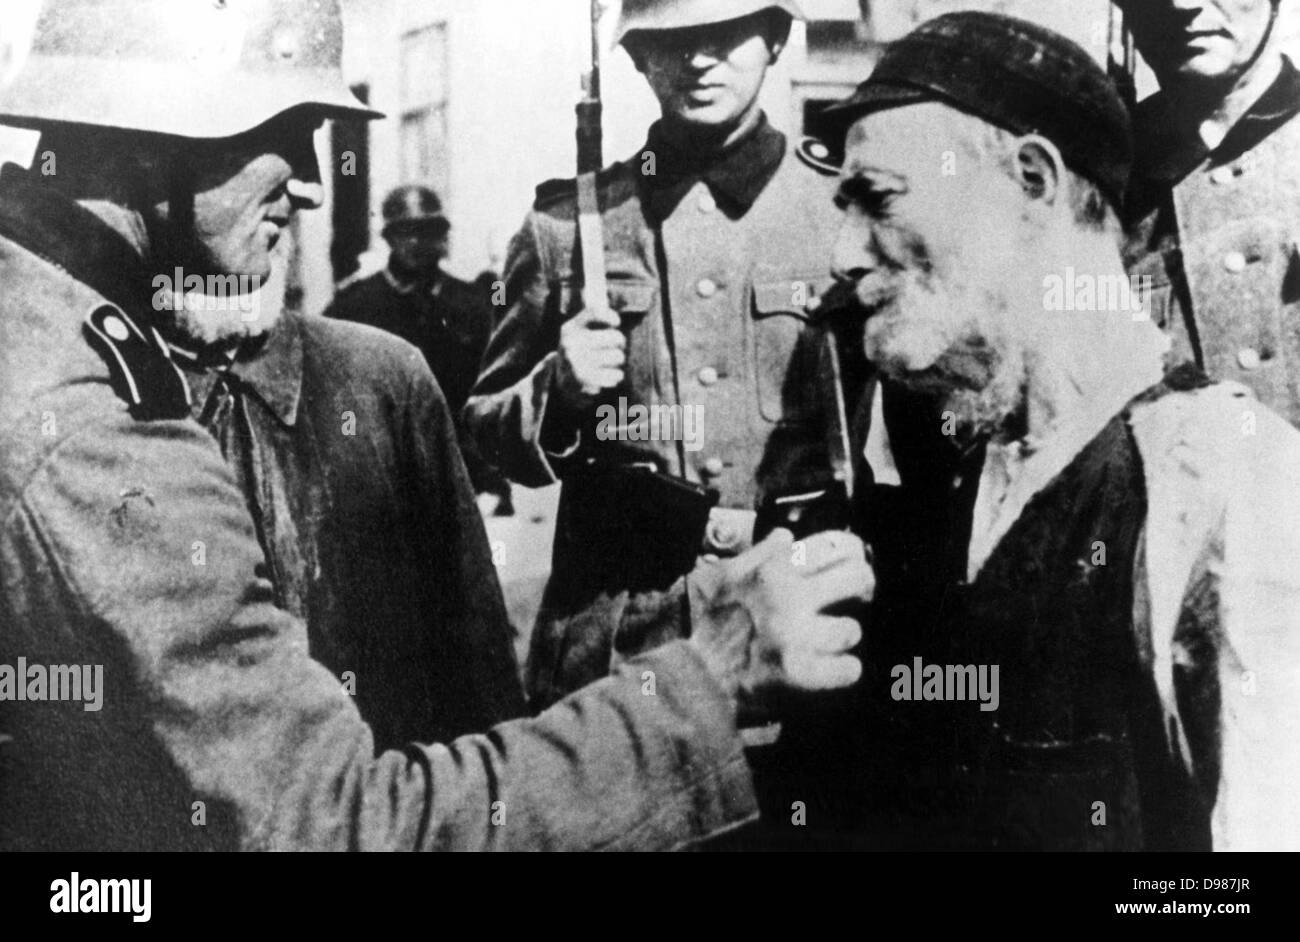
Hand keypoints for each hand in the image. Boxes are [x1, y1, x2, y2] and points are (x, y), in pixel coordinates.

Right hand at [554, 303, 625, 412]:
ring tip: (609, 363)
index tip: (616, 323)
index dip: (611, 316)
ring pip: (618, 356)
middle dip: (620, 343)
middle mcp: (571, 342)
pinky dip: (615, 376)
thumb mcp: (579, 330)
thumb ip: (595, 317)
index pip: (595, 312)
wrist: (560, 380)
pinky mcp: (584, 380)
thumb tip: (607, 304)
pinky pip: (615, 375)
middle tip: (615, 347)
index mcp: (571, 328)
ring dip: (617, 361)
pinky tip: (607, 376)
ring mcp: (576, 362)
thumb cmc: (580, 349)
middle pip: (615, 336)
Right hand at [687, 529, 870, 719]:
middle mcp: (788, 597)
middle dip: (862, 587)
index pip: (832, 546)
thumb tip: (785, 536)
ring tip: (831, 641)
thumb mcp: (724, 575)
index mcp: (772, 571)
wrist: (690, 673)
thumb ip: (759, 553)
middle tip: (858, 596)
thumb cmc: (705, 624)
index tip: (849, 564)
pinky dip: (842, 671)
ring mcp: (796, 636)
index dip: (849, 554)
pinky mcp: (800, 673)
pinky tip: (831, 669)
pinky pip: (848, 669)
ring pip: (852, 629)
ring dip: (843, 637)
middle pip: (857, 578)